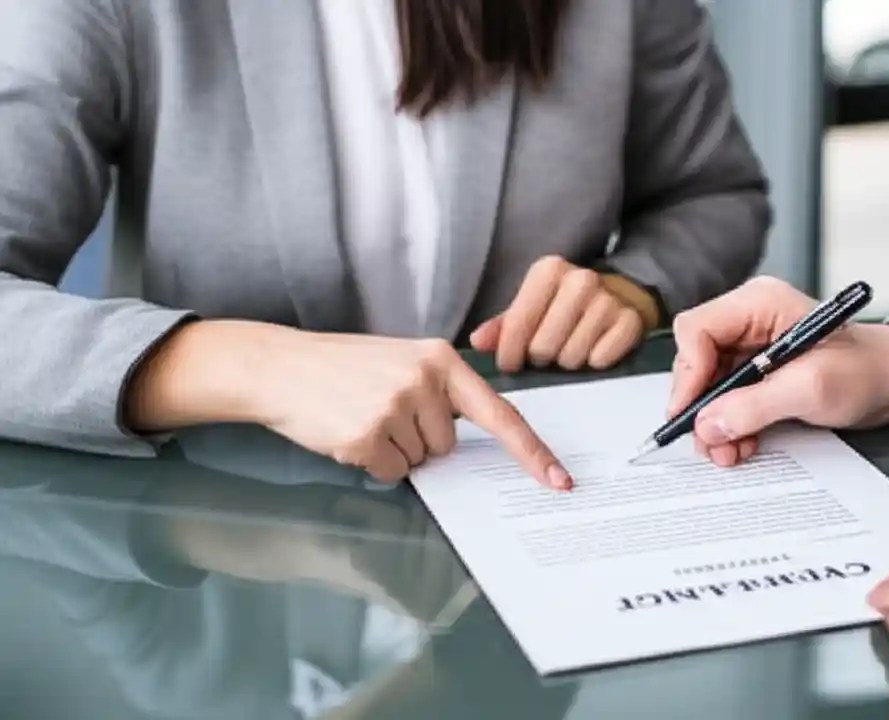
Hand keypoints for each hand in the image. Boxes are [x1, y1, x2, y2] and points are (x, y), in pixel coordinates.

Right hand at [128, 322, 570, 488]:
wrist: (281, 366)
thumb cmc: (345, 367)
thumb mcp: (402, 360)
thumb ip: (440, 391)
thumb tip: (463, 442)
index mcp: (441, 359)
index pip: (500, 413)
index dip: (531, 451)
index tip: (558, 480)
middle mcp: (424, 381)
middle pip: (448, 444)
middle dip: (418, 438)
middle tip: (380, 408)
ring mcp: (395, 408)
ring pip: (419, 461)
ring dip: (392, 449)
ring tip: (360, 415)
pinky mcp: (367, 436)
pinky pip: (389, 471)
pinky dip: (370, 462)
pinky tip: (347, 432)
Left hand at [469, 256, 658, 372]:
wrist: (619, 296)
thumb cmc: (565, 305)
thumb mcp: (531, 307)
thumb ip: (502, 325)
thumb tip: (478, 342)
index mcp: (549, 270)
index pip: (518, 323)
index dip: (509, 351)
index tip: (510, 363)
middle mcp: (580, 280)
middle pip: (544, 346)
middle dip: (541, 357)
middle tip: (547, 352)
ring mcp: (608, 300)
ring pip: (572, 357)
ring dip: (568, 361)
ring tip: (569, 349)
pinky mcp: (629, 321)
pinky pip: (601, 359)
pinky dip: (595, 362)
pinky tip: (594, 350)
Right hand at [667, 277, 888, 466]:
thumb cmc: (866, 371)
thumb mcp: (810, 389)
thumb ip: (754, 406)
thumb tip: (708, 425)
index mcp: (759, 304)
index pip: (697, 330)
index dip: (688, 373)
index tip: (691, 412)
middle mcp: (748, 320)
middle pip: (695, 360)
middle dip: (700, 406)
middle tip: (709, 442)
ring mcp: (750, 346)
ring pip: (706, 384)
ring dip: (713, 422)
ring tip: (728, 451)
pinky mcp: (756, 372)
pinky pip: (725, 398)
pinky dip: (729, 424)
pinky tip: (741, 444)